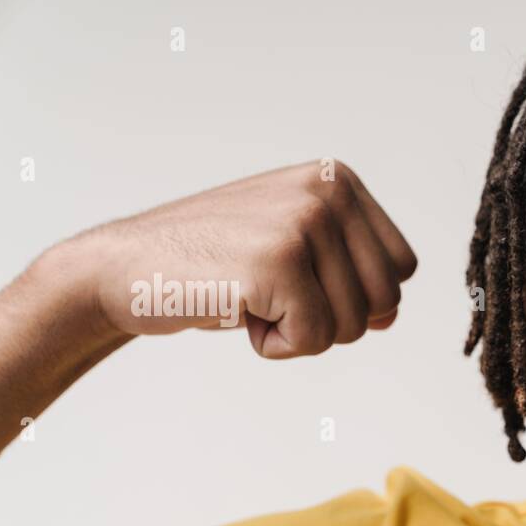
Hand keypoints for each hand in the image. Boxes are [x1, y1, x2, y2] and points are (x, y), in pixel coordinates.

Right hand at [79, 160, 416, 357]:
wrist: (124, 268)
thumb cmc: (214, 267)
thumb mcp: (296, 255)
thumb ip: (351, 276)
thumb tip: (390, 317)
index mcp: (338, 179)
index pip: (401, 268)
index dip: (354, 295)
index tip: (295, 279)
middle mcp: (327, 190)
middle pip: (385, 301)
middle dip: (332, 319)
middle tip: (271, 293)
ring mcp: (305, 222)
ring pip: (353, 327)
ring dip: (300, 332)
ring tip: (250, 296)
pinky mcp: (279, 262)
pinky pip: (314, 340)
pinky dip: (274, 345)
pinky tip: (236, 310)